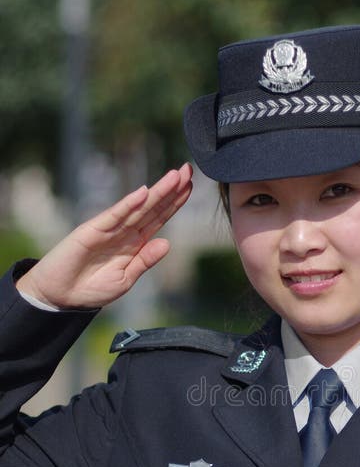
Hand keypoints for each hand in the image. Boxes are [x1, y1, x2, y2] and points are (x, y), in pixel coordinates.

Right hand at [16, 163, 193, 308]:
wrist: (60, 296)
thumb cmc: (91, 289)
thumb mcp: (126, 279)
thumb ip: (145, 261)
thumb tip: (168, 243)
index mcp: (135, 243)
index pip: (159, 218)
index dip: (175, 202)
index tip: (191, 186)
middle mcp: (124, 232)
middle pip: (152, 207)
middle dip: (171, 189)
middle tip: (188, 170)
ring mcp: (109, 229)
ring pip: (138, 207)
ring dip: (157, 192)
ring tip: (175, 176)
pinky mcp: (91, 230)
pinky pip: (114, 216)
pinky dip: (128, 204)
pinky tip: (143, 193)